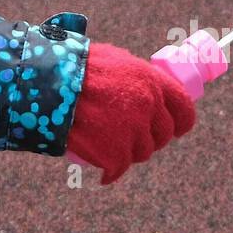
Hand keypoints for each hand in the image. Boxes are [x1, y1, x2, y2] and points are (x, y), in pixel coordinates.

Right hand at [65, 42, 196, 185]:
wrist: (48, 82)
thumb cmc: (76, 66)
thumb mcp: (115, 60)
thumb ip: (136, 76)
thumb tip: (149, 88)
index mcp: (151, 80)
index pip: (184, 110)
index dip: (180, 122)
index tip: (173, 128)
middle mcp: (147, 105)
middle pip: (162, 136)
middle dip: (148, 138)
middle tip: (129, 136)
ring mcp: (132, 130)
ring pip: (141, 153)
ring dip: (127, 152)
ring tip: (108, 145)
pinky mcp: (114, 151)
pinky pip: (119, 168)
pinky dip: (110, 171)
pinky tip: (104, 171)